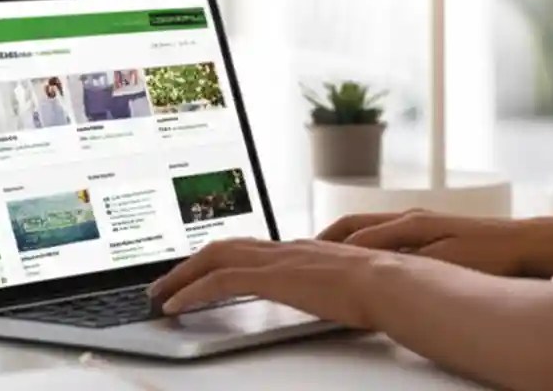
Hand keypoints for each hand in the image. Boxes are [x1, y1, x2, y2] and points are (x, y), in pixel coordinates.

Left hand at [146, 238, 390, 326]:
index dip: (219, 258)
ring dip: (182, 276)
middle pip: (224, 246)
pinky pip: (220, 280)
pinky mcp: (273, 276)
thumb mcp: (350, 287)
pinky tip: (176, 305)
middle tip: (165, 283)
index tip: (200, 272)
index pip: (249, 247)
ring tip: (160, 294)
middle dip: (189, 264)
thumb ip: (332, 289)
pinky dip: (192, 291)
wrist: (392, 282)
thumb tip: (332, 300)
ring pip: (215, 257)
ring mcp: (278, 259)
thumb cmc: (382, 288)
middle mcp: (285, 248)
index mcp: (302, 250)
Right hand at [319, 210, 530, 277]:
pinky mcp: (431, 231)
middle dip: (328, 237)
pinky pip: (386, 234)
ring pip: (370, 227)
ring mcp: (422, 222)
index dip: (329, 248)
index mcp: (411, 223)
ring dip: (345, 239)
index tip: (305, 257)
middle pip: (357, 223)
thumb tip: (371, 257)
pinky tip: (366, 258)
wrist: (526, 244)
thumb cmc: (490, 254)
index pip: (357, 235)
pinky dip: (366, 244)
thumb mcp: (446, 259)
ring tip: (325, 254)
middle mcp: (412, 217)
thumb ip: (407, 258)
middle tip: (302, 252)